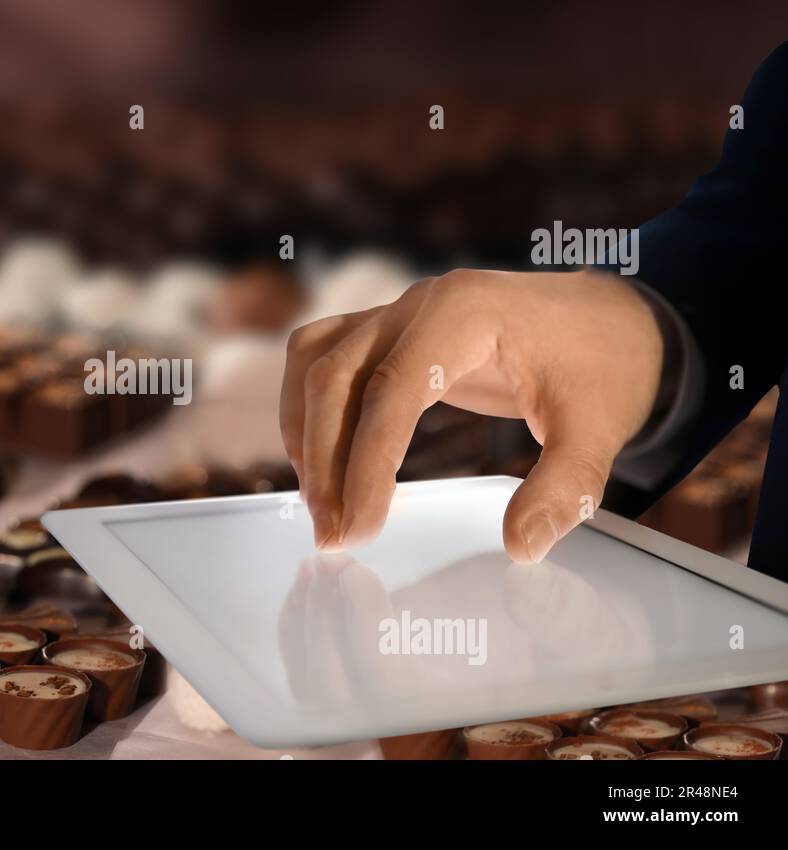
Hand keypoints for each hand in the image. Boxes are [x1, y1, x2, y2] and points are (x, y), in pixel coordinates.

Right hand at [280, 269, 663, 562]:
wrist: (610, 321)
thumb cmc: (603, 368)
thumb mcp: (599, 429)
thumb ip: (563, 487)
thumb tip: (520, 547)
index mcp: (465, 312)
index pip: (392, 390)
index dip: (367, 465)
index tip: (358, 530)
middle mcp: (417, 303)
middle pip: (335, 377)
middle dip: (325, 462)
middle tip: (334, 536)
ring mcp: (395, 312)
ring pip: (314, 363)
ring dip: (305, 435)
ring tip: (321, 506)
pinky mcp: (386, 331)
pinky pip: (319, 357)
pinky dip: (305, 408)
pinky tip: (318, 461)